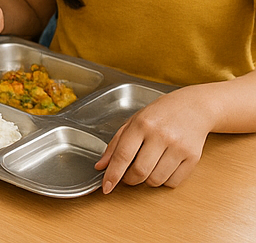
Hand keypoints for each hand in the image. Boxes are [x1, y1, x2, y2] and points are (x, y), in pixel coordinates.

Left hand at [96, 87, 213, 193]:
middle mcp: (161, 136)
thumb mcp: (133, 121)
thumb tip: (101, 166)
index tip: (106, 187)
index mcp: (142, 124)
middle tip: (128, 175)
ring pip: (156, 180)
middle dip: (129, 179)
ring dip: (147, 180)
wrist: (194, 108)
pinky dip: (164, 181)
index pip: (123, 155)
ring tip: (147, 167)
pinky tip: (163, 167)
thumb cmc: (160, 114)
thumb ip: (115, 144)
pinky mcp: (193, 158)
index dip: (113, 174)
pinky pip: (173, 182)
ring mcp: (179, 147)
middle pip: (140, 172)